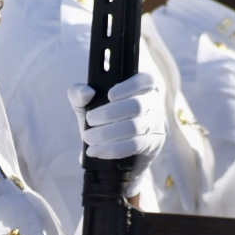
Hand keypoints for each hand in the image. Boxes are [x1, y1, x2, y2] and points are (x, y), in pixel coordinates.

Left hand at [68, 71, 165, 186]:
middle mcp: (153, 104)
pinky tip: (96, 150)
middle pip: (137, 105)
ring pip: (134, 127)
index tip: (109, 95)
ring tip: (88, 137)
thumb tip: (85, 92)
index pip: (145, 80)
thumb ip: (79, 94)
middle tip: (90, 120)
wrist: (109, 154)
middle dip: (109, 113)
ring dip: (106, 133)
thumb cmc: (100, 123)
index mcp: (141, 88)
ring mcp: (156, 125)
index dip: (129, 86)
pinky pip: (133, 145)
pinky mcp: (153, 145)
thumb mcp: (85, 107)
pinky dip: (111, 148)